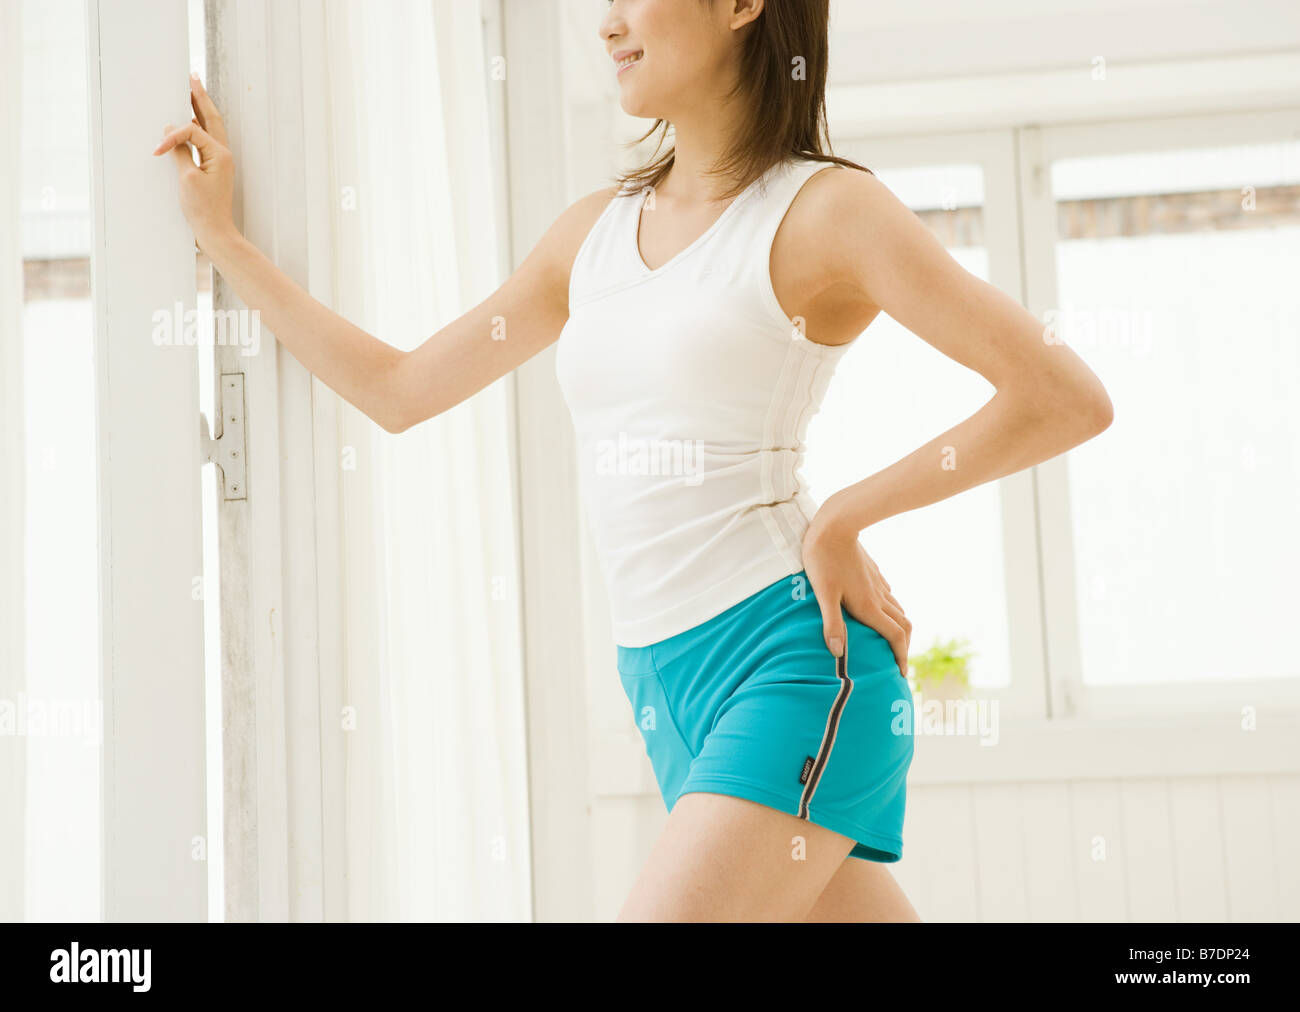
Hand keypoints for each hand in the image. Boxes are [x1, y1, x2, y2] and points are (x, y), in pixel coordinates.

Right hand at [152, 73, 234, 250]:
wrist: (216, 232)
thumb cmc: (203, 209)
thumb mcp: (187, 178)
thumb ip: (179, 151)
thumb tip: (172, 132)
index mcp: (220, 154)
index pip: (192, 131)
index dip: (172, 137)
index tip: (156, 150)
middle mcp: (224, 154)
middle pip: (211, 118)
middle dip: (200, 98)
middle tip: (192, 78)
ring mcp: (221, 161)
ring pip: (211, 128)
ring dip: (201, 110)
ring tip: (192, 91)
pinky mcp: (216, 169)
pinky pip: (207, 141)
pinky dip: (199, 128)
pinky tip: (192, 121)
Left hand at [801, 498, 910, 676]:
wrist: (835, 525)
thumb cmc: (823, 559)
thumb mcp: (823, 593)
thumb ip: (831, 623)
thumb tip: (838, 653)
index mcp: (868, 605)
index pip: (895, 636)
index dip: (901, 656)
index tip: (902, 673)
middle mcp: (878, 597)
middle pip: (903, 626)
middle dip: (904, 647)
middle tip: (899, 662)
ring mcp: (878, 584)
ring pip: (897, 611)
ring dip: (899, 630)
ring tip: (891, 642)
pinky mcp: (873, 574)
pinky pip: (889, 597)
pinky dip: (891, 612)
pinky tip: (880, 612)